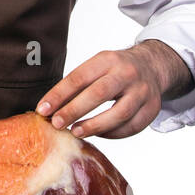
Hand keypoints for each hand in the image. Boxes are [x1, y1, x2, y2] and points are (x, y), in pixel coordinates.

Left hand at [35, 41, 193, 140]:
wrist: (152, 66)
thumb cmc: (115, 70)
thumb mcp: (97, 66)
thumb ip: (77, 85)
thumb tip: (48, 109)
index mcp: (108, 60)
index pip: (80, 77)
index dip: (59, 94)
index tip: (43, 109)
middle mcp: (127, 73)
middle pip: (99, 93)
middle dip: (74, 110)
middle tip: (56, 124)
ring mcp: (143, 91)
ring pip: (120, 113)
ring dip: (95, 125)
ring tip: (75, 132)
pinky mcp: (152, 108)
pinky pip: (132, 126)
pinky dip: (112, 133)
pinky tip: (98, 134)